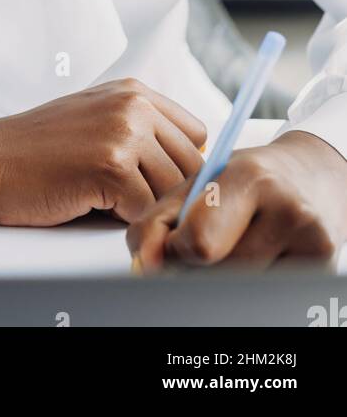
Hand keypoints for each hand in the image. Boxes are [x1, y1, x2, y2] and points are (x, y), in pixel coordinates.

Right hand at [0, 78, 206, 226]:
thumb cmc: (35, 149)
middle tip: (124, 197)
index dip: (178, 164)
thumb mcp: (94, 117)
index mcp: (133, 91)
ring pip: (171, 190)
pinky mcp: (111, 165)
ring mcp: (123, 132)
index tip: (152, 179)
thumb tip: (195, 164)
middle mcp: (133, 105)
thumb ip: (140, 128)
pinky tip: (90, 203)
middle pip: (190, 166)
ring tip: (103, 197)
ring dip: (143, 205)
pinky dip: (121, 219)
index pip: (195, 135)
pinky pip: (144, 210)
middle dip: (165, 190)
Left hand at [127, 130, 346, 270]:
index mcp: (247, 176)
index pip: (198, 243)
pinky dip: (253, 281)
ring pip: (240, 287)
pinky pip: (265, 294)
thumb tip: (143, 267)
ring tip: (237, 244)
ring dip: (226, 276)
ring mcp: (312, 238)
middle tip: (207, 244)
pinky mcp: (326, 264)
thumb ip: (157, 222)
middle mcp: (287, 206)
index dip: (177, 250)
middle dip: (200, 266)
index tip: (177, 242)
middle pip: (220, 272)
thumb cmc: (245, 181)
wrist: (310, 176)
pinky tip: (262, 255)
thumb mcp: (197, 185)